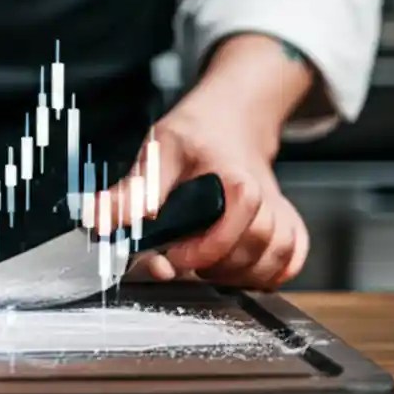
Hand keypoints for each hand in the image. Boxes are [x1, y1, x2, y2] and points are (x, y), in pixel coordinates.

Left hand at [107, 34, 317, 289]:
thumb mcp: (158, 154)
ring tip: (207, 267)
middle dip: (215, 265)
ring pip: (276, 257)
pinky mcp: (285, 221)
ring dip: (240, 273)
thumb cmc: (195, 136)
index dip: (200, 251)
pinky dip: (271, 272)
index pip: (231, 227)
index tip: (170, 259)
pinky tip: (241, 270)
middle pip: (254, 248)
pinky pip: (293, 257)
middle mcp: (265, 198)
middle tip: (182, 263)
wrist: (229, 120)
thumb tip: (100, 220)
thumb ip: (133, 191)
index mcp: (236, 180)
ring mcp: (279, 211)